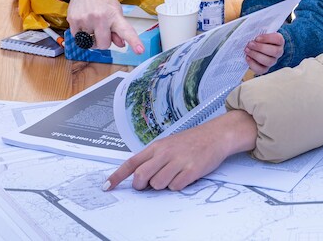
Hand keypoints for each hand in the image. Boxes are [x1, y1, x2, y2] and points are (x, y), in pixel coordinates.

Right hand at [64, 0, 144, 53]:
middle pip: (104, 45)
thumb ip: (119, 29)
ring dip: (91, 37)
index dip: (134, 41)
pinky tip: (84, 22)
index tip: (140, 50)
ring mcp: (86, 19)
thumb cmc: (103, 0)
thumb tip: (121, 44)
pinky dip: (81, 34)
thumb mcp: (116, 11)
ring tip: (92, 23)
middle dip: (104, 41)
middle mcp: (100, 17)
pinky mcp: (73, 21)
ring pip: (90, 43)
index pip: (126, 31)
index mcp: (115, 15)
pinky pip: (78, 39)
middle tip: (102, 31)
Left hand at [105, 110, 257, 190]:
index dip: (117, 176)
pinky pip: (175, 187)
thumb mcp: (168, 145)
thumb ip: (153, 159)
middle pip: (141, 176)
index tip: (107, 186)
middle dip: (142, 185)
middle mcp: (165, 153)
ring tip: (174, 175)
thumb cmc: (191, 141)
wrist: (216, 135)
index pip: (131, 163)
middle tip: (149, 184)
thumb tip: (140, 177)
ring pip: (157, 184)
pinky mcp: (191, 170)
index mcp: (157, 147)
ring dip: (163, 185)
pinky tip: (185, 176)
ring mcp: (178, 161)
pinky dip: (178, 186)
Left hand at [244, 32, 284, 74]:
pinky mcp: (265, 68)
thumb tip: (249, 30)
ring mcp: (272, 61)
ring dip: (256, 55)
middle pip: (275, 51)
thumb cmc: (258, 38)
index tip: (257, 38)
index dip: (267, 38)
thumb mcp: (259, 32)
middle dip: (260, 48)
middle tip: (250, 44)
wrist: (255, 47)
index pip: (278, 39)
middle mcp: (278, 52)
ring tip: (247, 50)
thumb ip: (257, 30)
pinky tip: (247, 57)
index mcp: (279, 41)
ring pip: (268, 61)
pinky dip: (253, 64)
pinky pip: (261, 70)